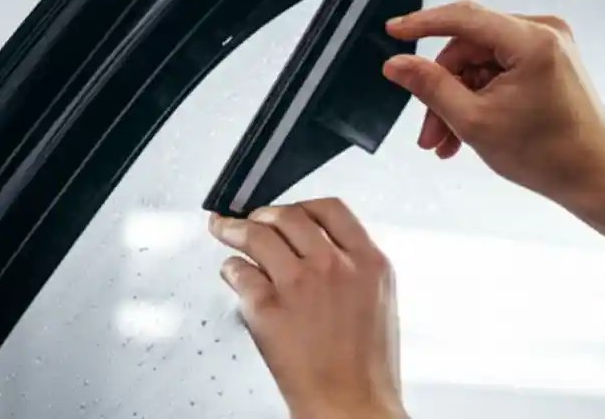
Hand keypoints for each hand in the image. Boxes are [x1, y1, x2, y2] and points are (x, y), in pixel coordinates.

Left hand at [209, 199, 405, 418]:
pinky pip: (239, 272)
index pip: (331, 210)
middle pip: (290, 216)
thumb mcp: (379, 302)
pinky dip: (231, 268)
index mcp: (368, 262)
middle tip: (253, 219)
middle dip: (265, 214)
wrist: (352, 405)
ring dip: (235, 229)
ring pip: (258, 235)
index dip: (303, 206)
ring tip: (225, 230)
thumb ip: (355, 269)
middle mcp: (333, 266)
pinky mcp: (267, 307)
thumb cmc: (367, 368)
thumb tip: (325, 252)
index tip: (291, 210)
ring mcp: (298, 284)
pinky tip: (231, 270)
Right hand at [383, 0, 604, 210]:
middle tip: (427, 133)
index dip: (422, 23)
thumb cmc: (547, 155)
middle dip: (443, 88)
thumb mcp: (474, 121)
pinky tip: (465, 131)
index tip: (393, 31)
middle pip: (470, 46)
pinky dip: (480, 97)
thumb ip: (430, 87)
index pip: (463, 17)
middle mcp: (544, 32)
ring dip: (458, 99)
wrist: (596, 177)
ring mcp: (549, 45)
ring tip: (445, 142)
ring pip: (481, 62)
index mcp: (531, 40)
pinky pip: (499, 69)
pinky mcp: (549, 60)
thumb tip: (396, 64)